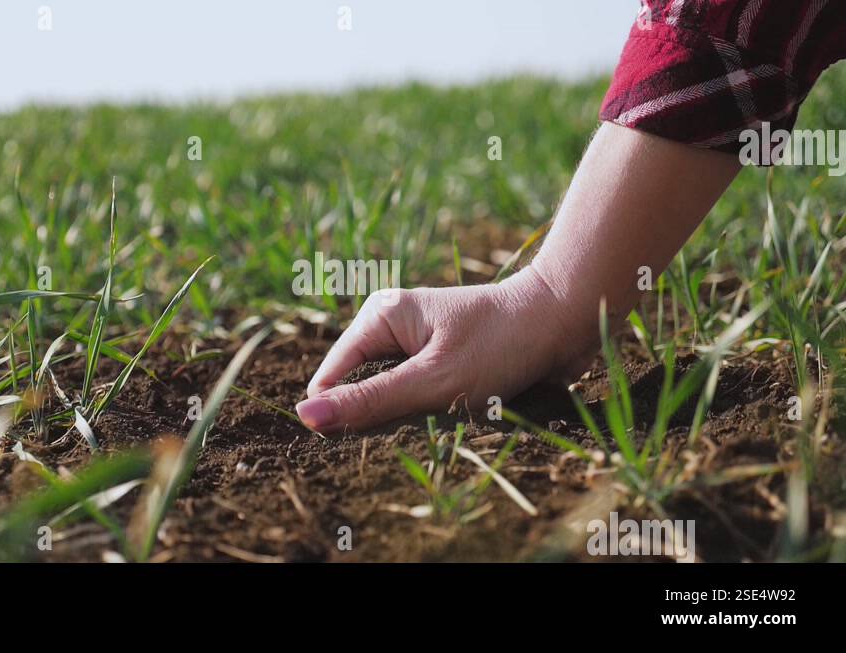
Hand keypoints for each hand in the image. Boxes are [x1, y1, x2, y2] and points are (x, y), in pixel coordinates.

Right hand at [295, 265, 589, 433]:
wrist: (565, 318)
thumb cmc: (502, 344)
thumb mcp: (433, 382)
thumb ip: (370, 401)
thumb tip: (305, 416)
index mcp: (380, 316)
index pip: (331, 376)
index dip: (338, 414)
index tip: (365, 447)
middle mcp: (391, 323)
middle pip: (358, 384)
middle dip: (378, 414)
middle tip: (417, 429)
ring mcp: (416, 339)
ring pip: (389, 391)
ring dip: (406, 414)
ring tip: (440, 419)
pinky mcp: (438, 354)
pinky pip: (415, 390)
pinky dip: (427, 408)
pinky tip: (452, 413)